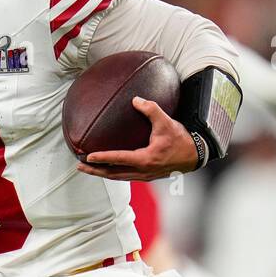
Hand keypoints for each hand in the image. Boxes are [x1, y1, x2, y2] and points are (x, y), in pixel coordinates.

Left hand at [79, 97, 198, 180]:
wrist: (195, 155)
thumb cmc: (180, 139)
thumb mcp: (167, 122)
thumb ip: (151, 109)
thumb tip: (135, 99)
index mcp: (146, 159)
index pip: (119, 159)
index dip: (103, 158)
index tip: (88, 156)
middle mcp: (143, 171)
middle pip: (114, 174)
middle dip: (96, 171)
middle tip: (80, 166)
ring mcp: (145, 176)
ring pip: (119, 177)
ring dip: (102, 174)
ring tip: (88, 168)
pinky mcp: (147, 176)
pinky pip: (126, 176)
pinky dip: (113, 173)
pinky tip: (107, 168)